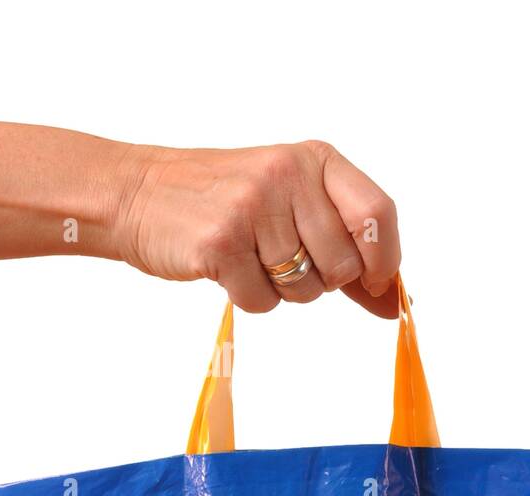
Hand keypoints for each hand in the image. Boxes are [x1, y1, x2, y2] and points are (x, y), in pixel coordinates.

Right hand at [114, 141, 402, 317]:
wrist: (137, 193)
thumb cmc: (220, 200)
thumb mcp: (288, 202)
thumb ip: (345, 246)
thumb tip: (393, 302)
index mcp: (312, 160)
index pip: (378, 213)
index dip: (384, 259)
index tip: (375, 285)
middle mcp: (287, 176)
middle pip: (344, 265)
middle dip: (320, 281)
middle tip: (281, 259)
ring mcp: (252, 208)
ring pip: (304, 289)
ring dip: (280, 290)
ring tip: (248, 256)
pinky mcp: (220, 243)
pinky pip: (263, 301)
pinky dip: (248, 297)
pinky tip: (225, 268)